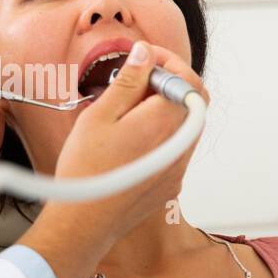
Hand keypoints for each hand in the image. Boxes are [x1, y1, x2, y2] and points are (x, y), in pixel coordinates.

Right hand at [19, 40, 206, 277]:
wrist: (85, 222)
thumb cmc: (87, 171)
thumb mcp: (100, 115)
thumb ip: (129, 81)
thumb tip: (145, 54)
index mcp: (166, 121)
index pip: (187, 78)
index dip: (168, 61)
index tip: (144, 59)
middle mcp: (181, 144)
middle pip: (192, 100)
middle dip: (168, 82)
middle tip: (137, 81)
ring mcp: (179, 166)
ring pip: (185, 123)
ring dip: (165, 107)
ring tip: (128, 110)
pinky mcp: (171, 182)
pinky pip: (177, 146)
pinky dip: (161, 132)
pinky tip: (130, 137)